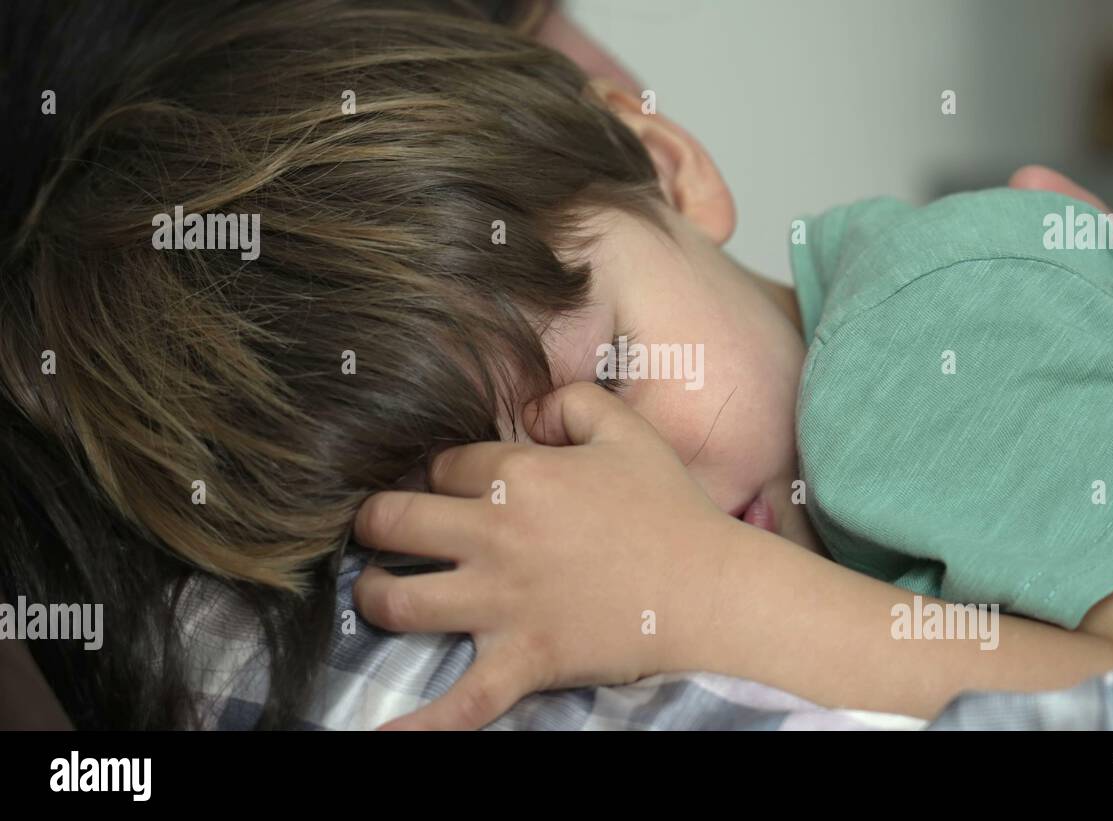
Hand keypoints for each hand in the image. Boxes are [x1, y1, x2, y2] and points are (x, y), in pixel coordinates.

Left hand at [350, 382, 733, 728]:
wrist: (713, 589)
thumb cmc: (672, 509)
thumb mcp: (626, 429)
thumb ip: (571, 401)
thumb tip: (529, 408)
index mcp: (519, 476)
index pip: (442, 465)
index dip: (441, 473)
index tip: (451, 486)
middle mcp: (496, 536)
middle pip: (393, 521)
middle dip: (377, 523)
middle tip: (382, 531)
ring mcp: (504, 603)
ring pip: (397, 602)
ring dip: (373, 597)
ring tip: (377, 595)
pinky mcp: (523, 659)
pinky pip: (462, 701)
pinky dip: (423, 722)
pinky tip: (386, 733)